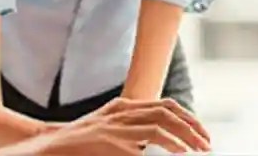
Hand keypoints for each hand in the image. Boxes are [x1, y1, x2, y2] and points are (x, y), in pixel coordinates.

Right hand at [0, 98, 208, 154]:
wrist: (50, 147)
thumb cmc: (79, 144)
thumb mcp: (106, 129)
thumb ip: (129, 131)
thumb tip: (155, 141)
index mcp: (122, 108)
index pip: (163, 105)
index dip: (187, 118)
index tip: (201, 133)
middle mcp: (121, 113)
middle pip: (167, 111)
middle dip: (192, 126)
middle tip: (207, 143)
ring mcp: (117, 127)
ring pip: (161, 123)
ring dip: (185, 136)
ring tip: (198, 149)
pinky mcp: (114, 144)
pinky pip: (148, 141)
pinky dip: (169, 145)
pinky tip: (180, 153)